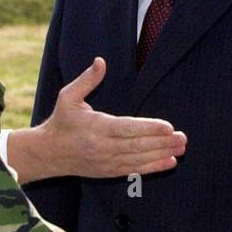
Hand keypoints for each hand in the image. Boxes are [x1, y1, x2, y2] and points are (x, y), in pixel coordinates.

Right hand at [7, 57, 186, 182]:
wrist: (48, 153)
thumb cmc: (61, 121)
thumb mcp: (68, 97)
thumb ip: (87, 80)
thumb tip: (100, 61)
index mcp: (96, 127)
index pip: (127, 128)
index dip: (148, 128)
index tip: (168, 126)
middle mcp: (103, 147)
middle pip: (138, 146)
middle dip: (162, 142)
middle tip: (183, 137)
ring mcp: (107, 161)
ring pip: (139, 159)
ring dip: (162, 154)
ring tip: (181, 148)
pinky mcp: (109, 171)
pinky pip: (134, 169)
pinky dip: (153, 167)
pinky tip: (170, 162)